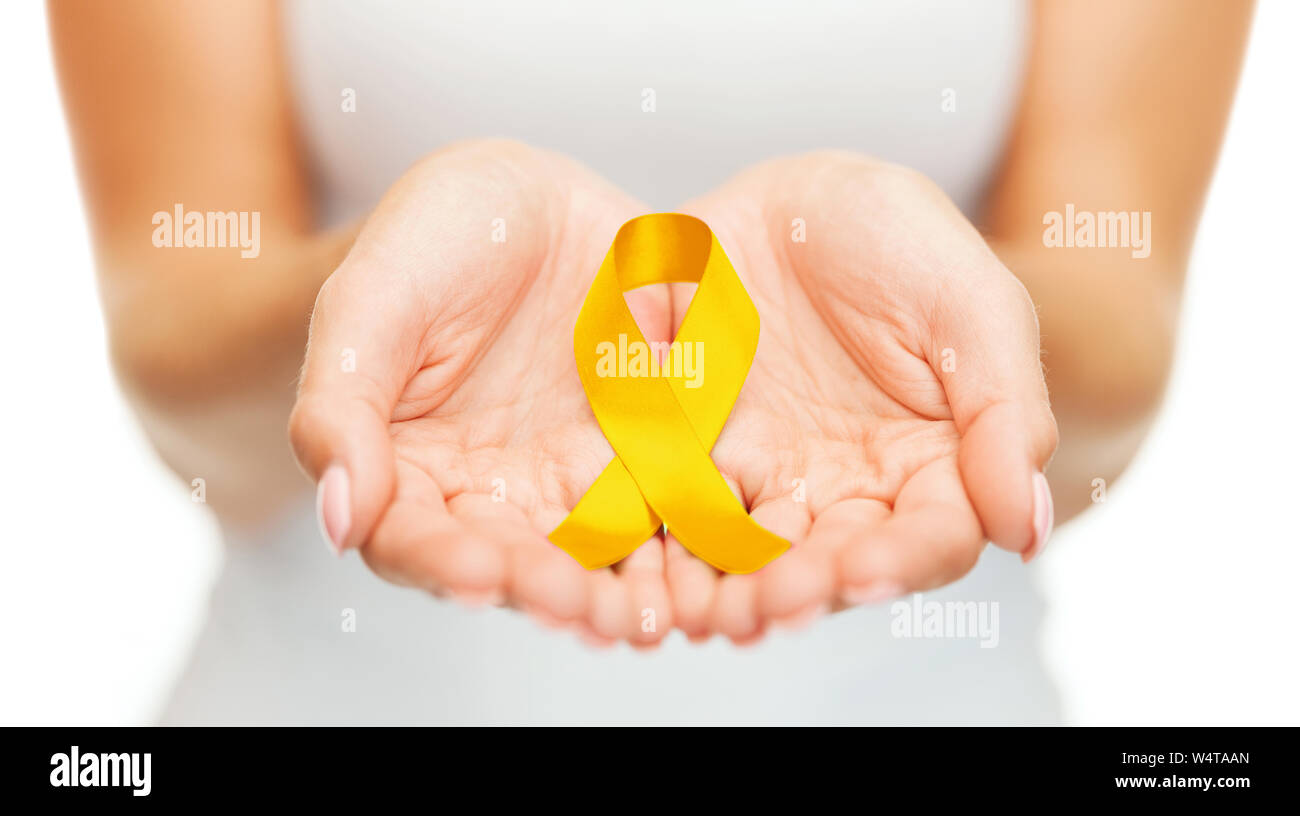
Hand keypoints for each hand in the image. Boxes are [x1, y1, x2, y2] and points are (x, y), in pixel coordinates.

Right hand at [289, 140, 676, 646]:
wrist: (528, 201)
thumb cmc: (429, 244)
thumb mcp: (372, 302)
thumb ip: (342, 405)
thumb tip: (339, 518)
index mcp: (409, 472)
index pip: (413, 539)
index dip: (442, 561)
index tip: (479, 573)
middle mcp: (493, 496)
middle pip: (515, 564)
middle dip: (546, 590)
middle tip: (577, 606)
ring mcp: (575, 482)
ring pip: (599, 555)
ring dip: (621, 589)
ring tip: (648, 610)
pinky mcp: (649, 458)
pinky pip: (672, 507)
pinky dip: (691, 538)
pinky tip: (714, 552)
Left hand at [664, 153, 1057, 643]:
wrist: (790, 200)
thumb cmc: (897, 241)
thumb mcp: (969, 303)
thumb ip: (1004, 409)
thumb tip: (1024, 530)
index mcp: (934, 464)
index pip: (932, 536)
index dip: (903, 561)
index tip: (867, 571)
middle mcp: (852, 491)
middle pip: (836, 563)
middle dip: (807, 589)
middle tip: (773, 604)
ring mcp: (770, 480)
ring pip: (756, 557)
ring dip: (734, 590)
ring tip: (712, 609)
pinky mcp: (695, 460)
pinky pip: (680, 514)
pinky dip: (669, 549)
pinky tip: (656, 573)